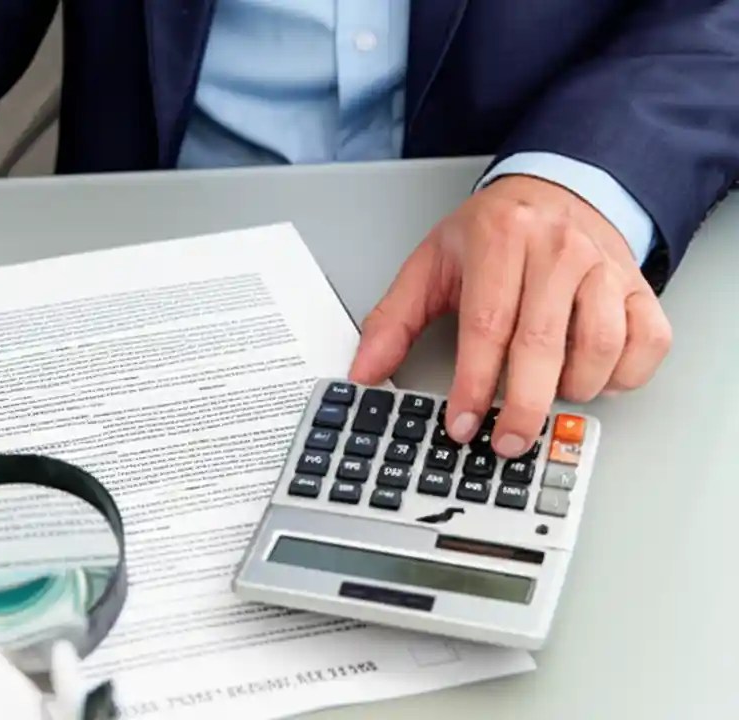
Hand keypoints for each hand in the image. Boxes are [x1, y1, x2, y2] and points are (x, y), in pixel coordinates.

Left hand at [349, 175, 672, 455]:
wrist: (556, 190)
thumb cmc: (493, 233)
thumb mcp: (431, 264)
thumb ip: (394, 320)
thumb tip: (364, 372)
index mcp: (501, 240)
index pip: (487, 326)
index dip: (473, 384)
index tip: (460, 423)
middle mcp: (558, 250)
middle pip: (542, 344)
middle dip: (521, 406)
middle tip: (505, 441)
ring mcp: (604, 268)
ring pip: (599, 348)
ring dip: (573, 389)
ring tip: (545, 395)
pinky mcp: (639, 286)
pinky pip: (646, 342)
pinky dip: (623, 375)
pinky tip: (593, 378)